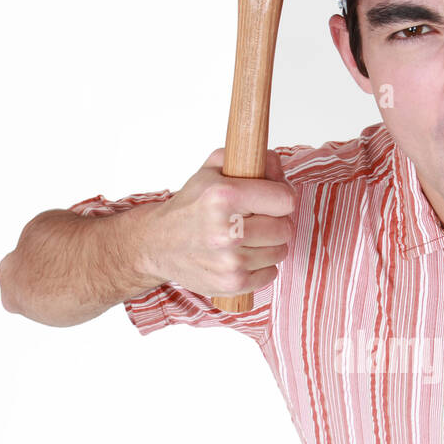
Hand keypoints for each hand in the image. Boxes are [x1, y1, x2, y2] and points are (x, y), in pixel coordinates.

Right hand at [144, 146, 297, 298]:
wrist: (158, 244)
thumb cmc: (188, 207)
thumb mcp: (210, 171)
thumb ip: (247, 159)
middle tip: (259, 219)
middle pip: (285, 228)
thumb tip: (277, 168)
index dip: (282, 197)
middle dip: (277, 221)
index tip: (273, 199)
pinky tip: (243, 255)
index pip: (285, 200)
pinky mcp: (232, 284)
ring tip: (248, 237)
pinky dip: (262, 265)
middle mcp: (227, 232)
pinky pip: (271, 273)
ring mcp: (230, 262)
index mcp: (223, 197)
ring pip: (281, 251)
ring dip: (270, 244)